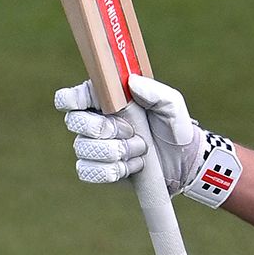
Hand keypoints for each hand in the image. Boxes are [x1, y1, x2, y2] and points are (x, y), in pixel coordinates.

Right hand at [54, 75, 241, 205]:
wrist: (183, 162)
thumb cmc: (173, 127)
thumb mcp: (171, 104)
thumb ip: (155, 91)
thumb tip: (131, 83)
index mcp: (104, 100)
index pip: (71, 97)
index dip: (71, 99)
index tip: (84, 103)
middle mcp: (93, 122)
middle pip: (76, 122)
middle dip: (105, 128)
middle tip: (132, 131)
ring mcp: (93, 147)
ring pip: (84, 148)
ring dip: (117, 151)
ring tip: (141, 149)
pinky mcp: (99, 170)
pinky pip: (90, 171)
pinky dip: (114, 170)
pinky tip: (133, 166)